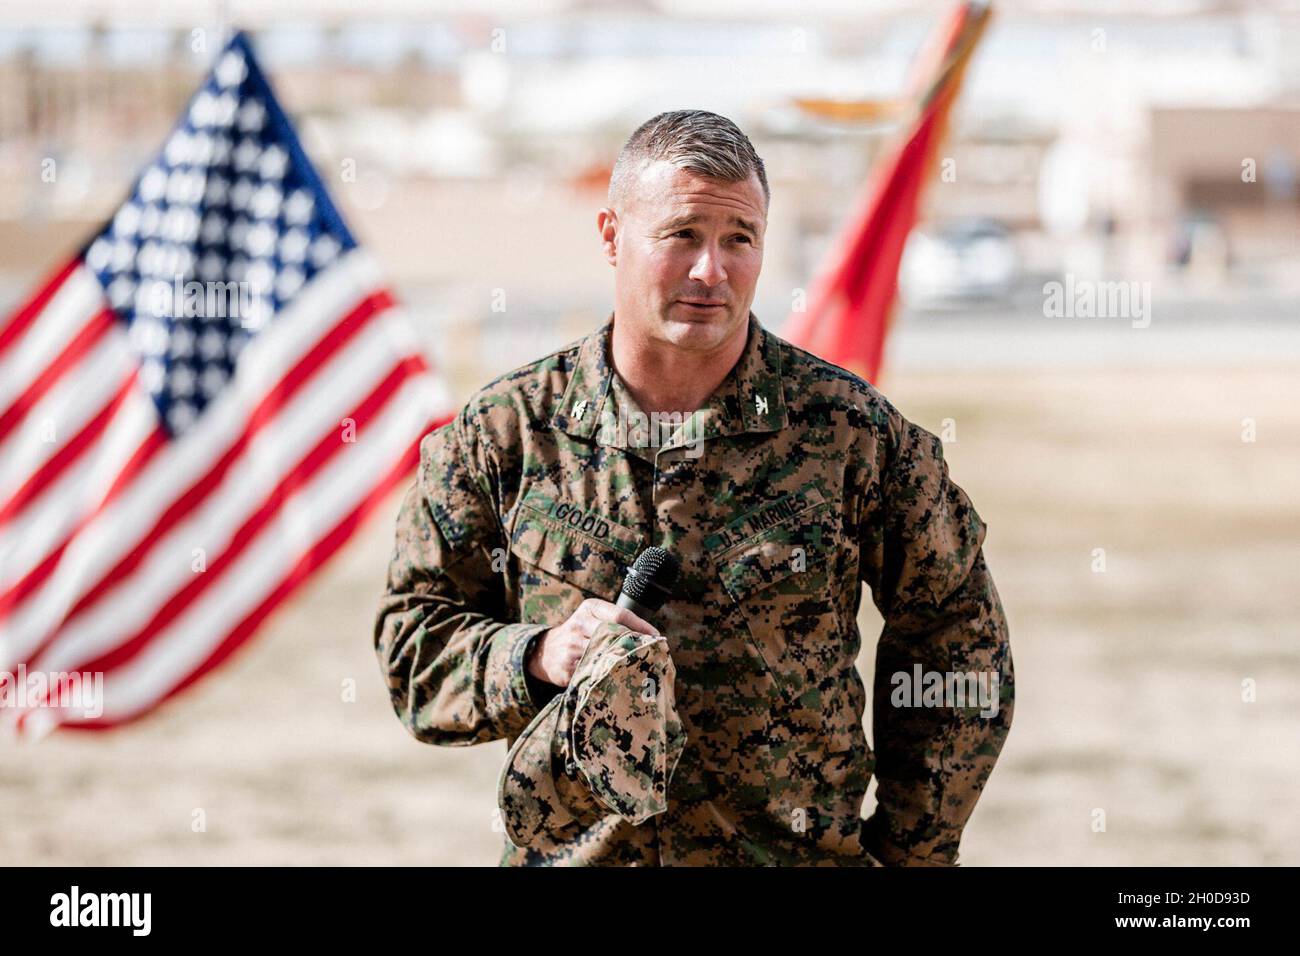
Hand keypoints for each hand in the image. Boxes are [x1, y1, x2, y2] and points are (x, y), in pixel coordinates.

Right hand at [526, 598, 658, 687]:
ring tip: (639, 667)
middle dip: (635, 644)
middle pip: (615, 634)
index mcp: (589, 608)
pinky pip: (594, 672)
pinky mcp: (568, 668)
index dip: (641, 627)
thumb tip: (652, 636)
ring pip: (606, 655)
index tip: (657, 637)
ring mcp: (571, 647)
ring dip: (624, 662)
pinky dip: (609, 675)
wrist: (545, 652)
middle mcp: (579, 624)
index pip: (620, 614)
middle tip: (652, 654)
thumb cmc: (580, 633)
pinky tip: (619, 678)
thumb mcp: (593, 618)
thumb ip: (617, 622)